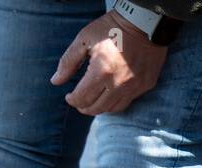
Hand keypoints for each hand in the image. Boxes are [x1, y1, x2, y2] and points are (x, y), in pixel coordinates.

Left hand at [51, 12, 167, 115]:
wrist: (143, 24)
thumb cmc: (110, 29)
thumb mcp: (84, 40)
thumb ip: (68, 62)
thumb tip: (55, 81)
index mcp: (101, 71)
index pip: (83, 97)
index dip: (72, 100)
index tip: (69, 96)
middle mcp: (119, 84)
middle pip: (97, 107)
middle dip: (84, 107)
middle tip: (78, 102)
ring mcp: (134, 87)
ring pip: (113, 109)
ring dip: (99, 108)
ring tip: (91, 102)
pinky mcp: (145, 86)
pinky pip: (127, 102)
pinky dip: (114, 104)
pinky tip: (107, 96)